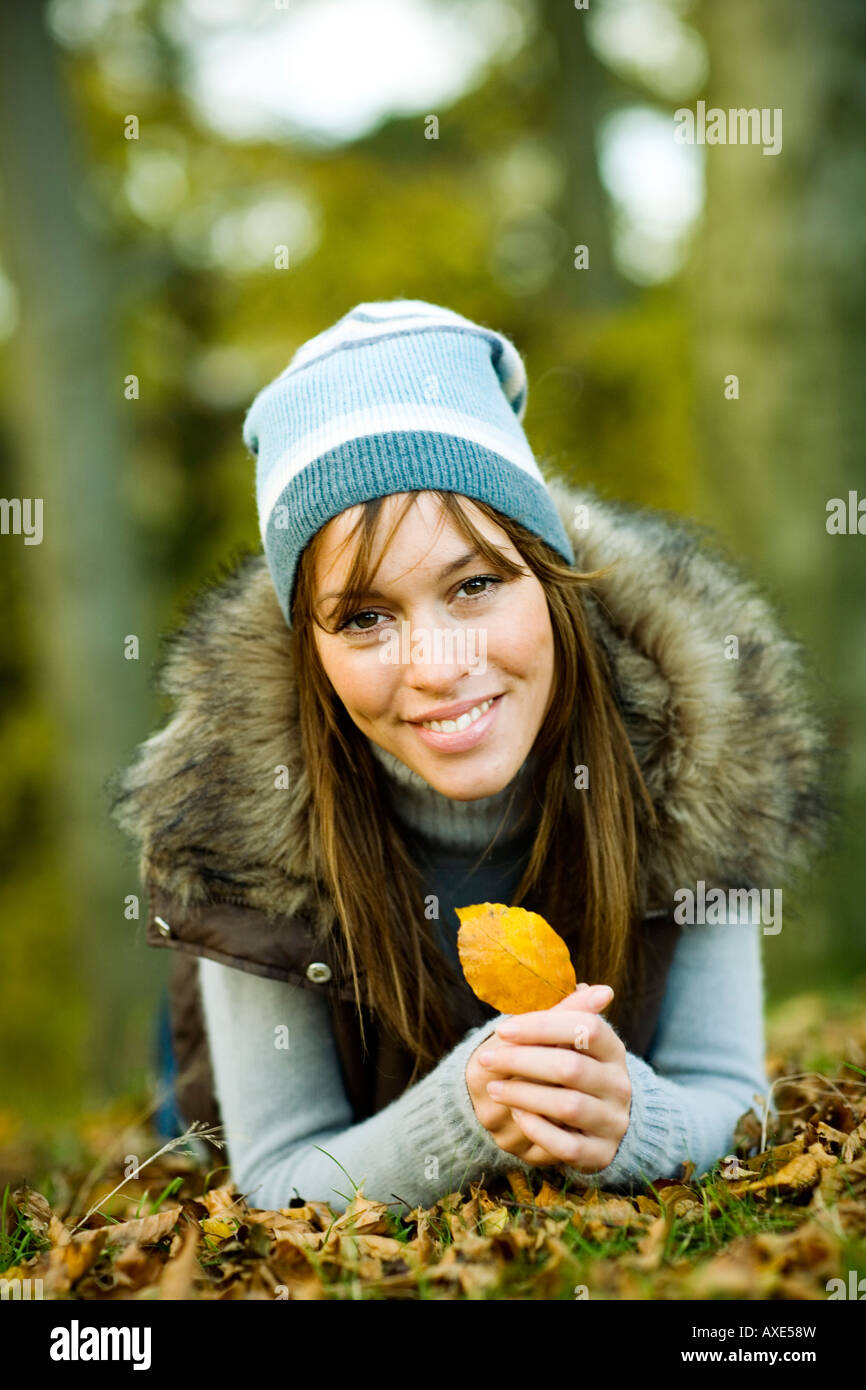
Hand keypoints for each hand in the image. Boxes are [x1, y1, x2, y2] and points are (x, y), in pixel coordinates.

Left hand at [465, 983, 630, 1171]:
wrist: (601, 1125)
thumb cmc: (575, 1073)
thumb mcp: (573, 1043)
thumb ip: (571, 1016)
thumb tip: (596, 989)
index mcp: (613, 1051)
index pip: (586, 1027)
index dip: (542, 1026)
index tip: (503, 1029)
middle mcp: (619, 1085)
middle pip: (570, 1067)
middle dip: (522, 1061)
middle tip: (486, 1059)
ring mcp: (612, 1122)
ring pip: (568, 1106)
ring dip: (524, 1095)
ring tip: (494, 1088)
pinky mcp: (601, 1155)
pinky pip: (567, 1145)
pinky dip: (538, 1129)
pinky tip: (516, 1115)